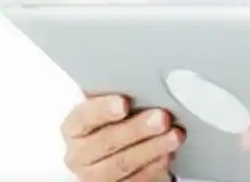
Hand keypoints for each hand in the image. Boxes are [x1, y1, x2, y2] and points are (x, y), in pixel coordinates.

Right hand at [60, 95, 184, 181]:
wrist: (121, 151)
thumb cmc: (116, 121)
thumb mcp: (111, 105)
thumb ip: (120, 93)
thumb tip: (144, 78)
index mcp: (74, 127)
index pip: (84, 117)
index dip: (103, 110)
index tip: (123, 103)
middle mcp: (79, 154)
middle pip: (106, 142)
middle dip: (137, 129)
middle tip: (162, 117)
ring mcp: (95, 176)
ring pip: (123, 164)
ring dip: (153, 148)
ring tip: (175, 135)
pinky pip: (136, 180)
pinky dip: (155, 167)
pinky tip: (169, 154)